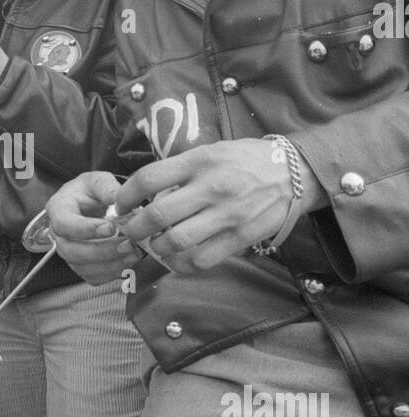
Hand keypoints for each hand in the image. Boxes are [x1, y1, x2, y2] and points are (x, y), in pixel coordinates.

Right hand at [46, 172, 136, 285]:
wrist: (93, 204)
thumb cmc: (91, 192)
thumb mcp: (98, 181)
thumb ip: (107, 188)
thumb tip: (119, 199)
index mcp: (58, 209)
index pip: (64, 224)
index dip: (86, 229)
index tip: (110, 227)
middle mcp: (59, 235)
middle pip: (71, 251)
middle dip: (101, 251)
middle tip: (126, 243)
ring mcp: (70, 252)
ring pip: (83, 268)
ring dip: (110, 264)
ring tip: (132, 253)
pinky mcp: (82, 265)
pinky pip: (93, 277)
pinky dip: (112, 273)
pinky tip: (128, 260)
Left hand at [109, 138, 326, 274]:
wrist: (295, 173)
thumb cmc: (247, 160)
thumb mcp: (212, 151)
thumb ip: (182, 170)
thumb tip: (148, 194)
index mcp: (200, 161)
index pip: (149, 178)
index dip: (126, 195)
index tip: (121, 204)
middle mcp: (211, 186)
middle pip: (157, 214)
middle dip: (135, 228)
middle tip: (132, 231)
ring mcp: (227, 214)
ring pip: (177, 241)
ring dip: (158, 248)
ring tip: (157, 244)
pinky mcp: (242, 236)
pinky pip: (202, 260)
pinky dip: (182, 265)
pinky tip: (178, 260)